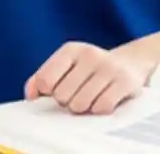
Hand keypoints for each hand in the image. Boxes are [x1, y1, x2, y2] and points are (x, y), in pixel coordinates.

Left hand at [24, 42, 151, 114]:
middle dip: (67, 101)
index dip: (48, 92)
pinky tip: (103, 100)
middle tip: (77, 94)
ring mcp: (108, 67)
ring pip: (81, 104)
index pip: (46, 80)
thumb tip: (30, 95)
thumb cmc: (89, 70)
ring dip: (83, 108)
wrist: (129, 64)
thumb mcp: (65, 67)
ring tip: (90, 98)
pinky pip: (102, 107)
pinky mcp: (125, 81)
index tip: (55, 91)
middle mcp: (89, 54)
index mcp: (70, 50)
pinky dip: (99, 110)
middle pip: (62, 96)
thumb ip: (42, 78)